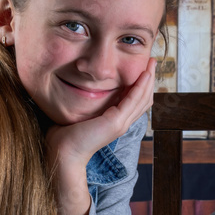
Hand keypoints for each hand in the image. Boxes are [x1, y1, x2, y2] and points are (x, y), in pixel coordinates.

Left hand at [45, 59, 156, 214]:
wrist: (62, 152)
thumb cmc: (65, 135)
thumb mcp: (80, 113)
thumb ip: (86, 102)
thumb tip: (80, 86)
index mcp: (116, 121)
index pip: (136, 101)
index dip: (142, 85)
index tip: (143, 68)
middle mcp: (123, 122)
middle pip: (144, 98)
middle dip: (149, 78)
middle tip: (152, 61)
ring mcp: (122, 123)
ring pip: (143, 98)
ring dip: (149, 79)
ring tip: (152, 63)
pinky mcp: (116, 122)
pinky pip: (133, 100)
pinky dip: (140, 86)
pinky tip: (144, 74)